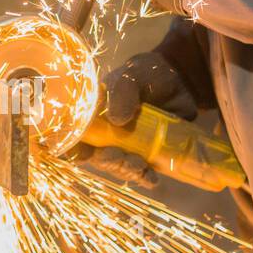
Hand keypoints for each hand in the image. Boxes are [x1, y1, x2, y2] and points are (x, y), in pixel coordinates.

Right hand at [78, 19, 215, 186]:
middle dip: (109, 161)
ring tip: (141, 166)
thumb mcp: (132, 76)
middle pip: (97, 156)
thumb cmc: (145, 74)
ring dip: (127, 170)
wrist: (177, 79)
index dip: (74, 148)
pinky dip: (144, 178)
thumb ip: (122, 92)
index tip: (84, 154)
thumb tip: (117, 120)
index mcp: (93, 114)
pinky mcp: (146, 152)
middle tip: (124, 157)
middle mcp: (105, 133)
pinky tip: (151, 179)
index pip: (76, 135)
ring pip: (118, 166)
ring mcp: (125, 144)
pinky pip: (141, 172)